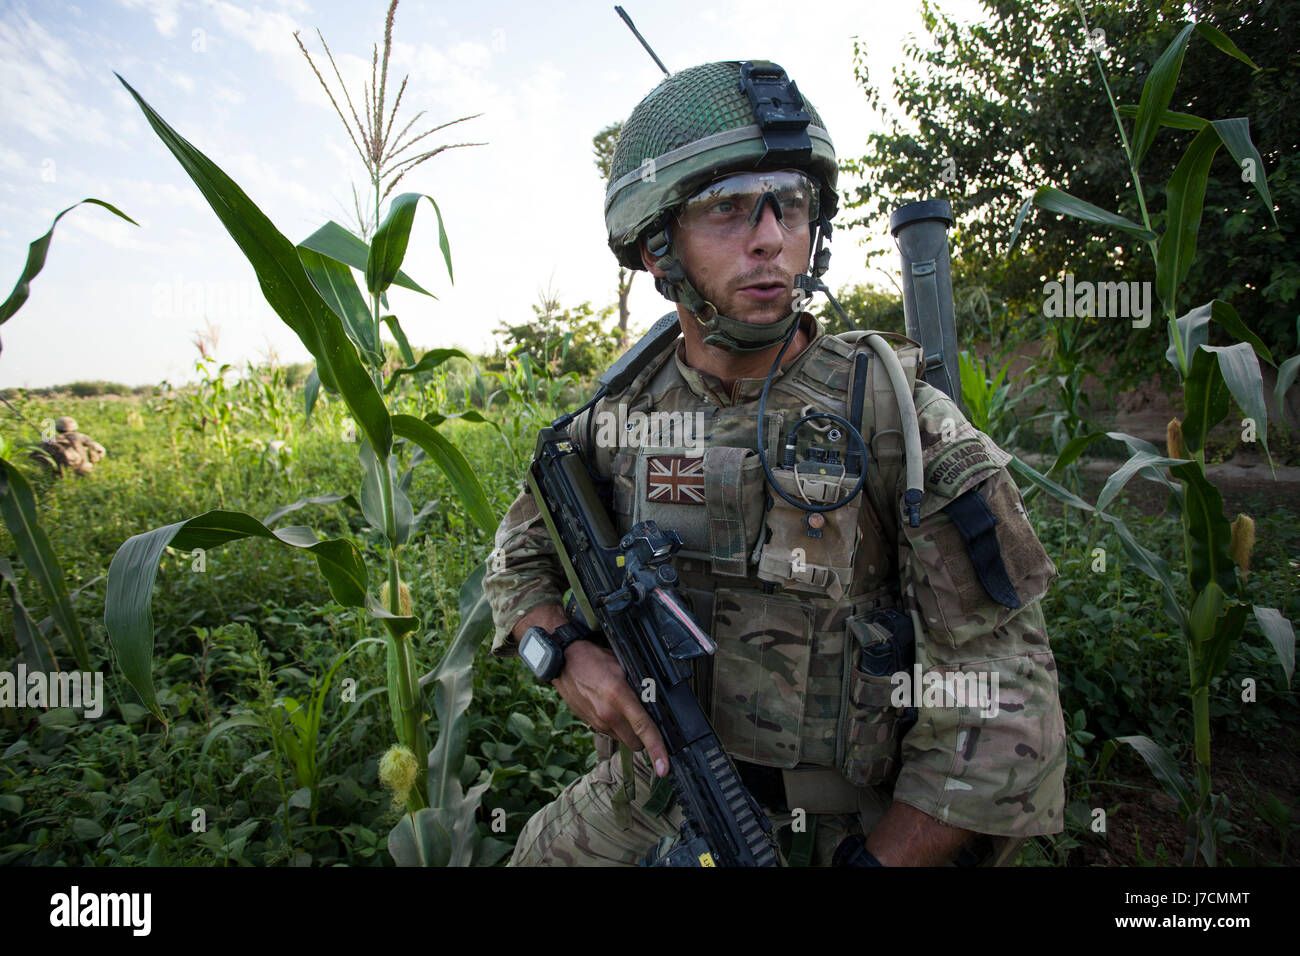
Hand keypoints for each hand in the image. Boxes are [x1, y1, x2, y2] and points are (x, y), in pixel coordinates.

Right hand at [552, 640, 669, 777]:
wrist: (563, 662)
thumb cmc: (593, 660)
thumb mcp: (622, 665)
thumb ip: (638, 685)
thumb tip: (655, 698)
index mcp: (619, 697)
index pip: (643, 728)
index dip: (657, 749)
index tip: (664, 768)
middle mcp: (608, 714)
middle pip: (636, 743)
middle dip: (645, 739)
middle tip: (648, 723)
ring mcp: (598, 722)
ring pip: (623, 739)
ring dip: (629, 732)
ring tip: (625, 709)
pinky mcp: (590, 724)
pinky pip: (610, 733)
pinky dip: (616, 727)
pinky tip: (612, 708)